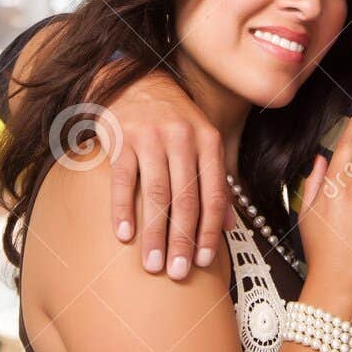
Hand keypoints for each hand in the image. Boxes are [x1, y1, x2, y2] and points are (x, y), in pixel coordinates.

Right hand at [103, 71, 234, 279]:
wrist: (133, 79)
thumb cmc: (171, 118)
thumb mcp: (201, 141)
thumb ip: (215, 180)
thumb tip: (229, 226)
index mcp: (207, 141)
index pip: (214, 195)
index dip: (210, 232)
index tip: (205, 262)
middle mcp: (182, 138)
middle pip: (186, 199)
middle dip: (183, 241)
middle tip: (178, 272)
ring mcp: (151, 137)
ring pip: (156, 194)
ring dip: (155, 234)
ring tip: (152, 264)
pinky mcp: (122, 138)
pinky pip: (123, 179)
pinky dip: (123, 209)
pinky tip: (124, 235)